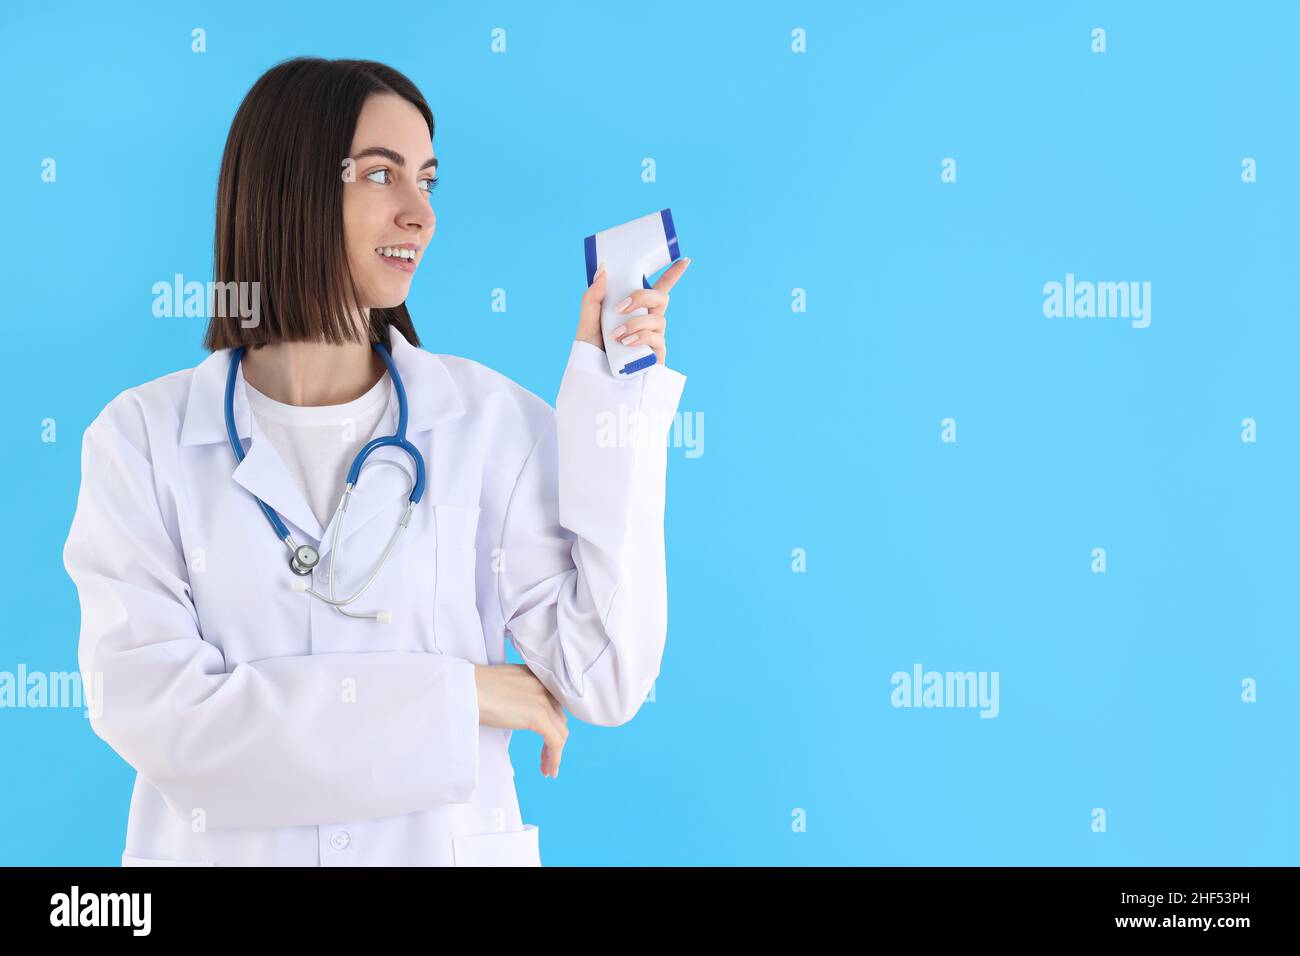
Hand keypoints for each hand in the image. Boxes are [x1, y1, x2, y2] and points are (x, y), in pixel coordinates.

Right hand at [474, 663, 568, 777]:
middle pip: (558, 717)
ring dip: (555, 753)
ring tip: (546, 768)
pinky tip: (549, 770)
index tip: (546, 740)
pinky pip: (555, 741)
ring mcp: (542, 699)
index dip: (552, 722)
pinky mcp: (538, 716)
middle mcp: (542, 684)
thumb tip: (515, 713)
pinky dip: (555, 758)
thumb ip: (515, 695)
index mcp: (533, 675)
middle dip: (554, 739)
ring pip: (560, 731)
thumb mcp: (499, 687)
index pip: (552, 702)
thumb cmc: (470, 690)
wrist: (462, 689)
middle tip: (545, 758)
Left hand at [575, 257, 691, 365]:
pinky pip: (656, 340)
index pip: (659, 289)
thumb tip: (603, 270)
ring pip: (657, 320)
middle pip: (661, 298)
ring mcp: (654, 339)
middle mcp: (649, 322)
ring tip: (615, 335)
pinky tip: (627, 343)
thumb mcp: (587, 321)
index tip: (684, 260)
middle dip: (642, 297)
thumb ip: (592, 297)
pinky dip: (641, 337)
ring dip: (635, 323)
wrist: (593, 379)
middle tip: (620, 308)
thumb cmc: (592, 351)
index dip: (673, 275)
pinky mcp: (657, 356)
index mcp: (637, 310)